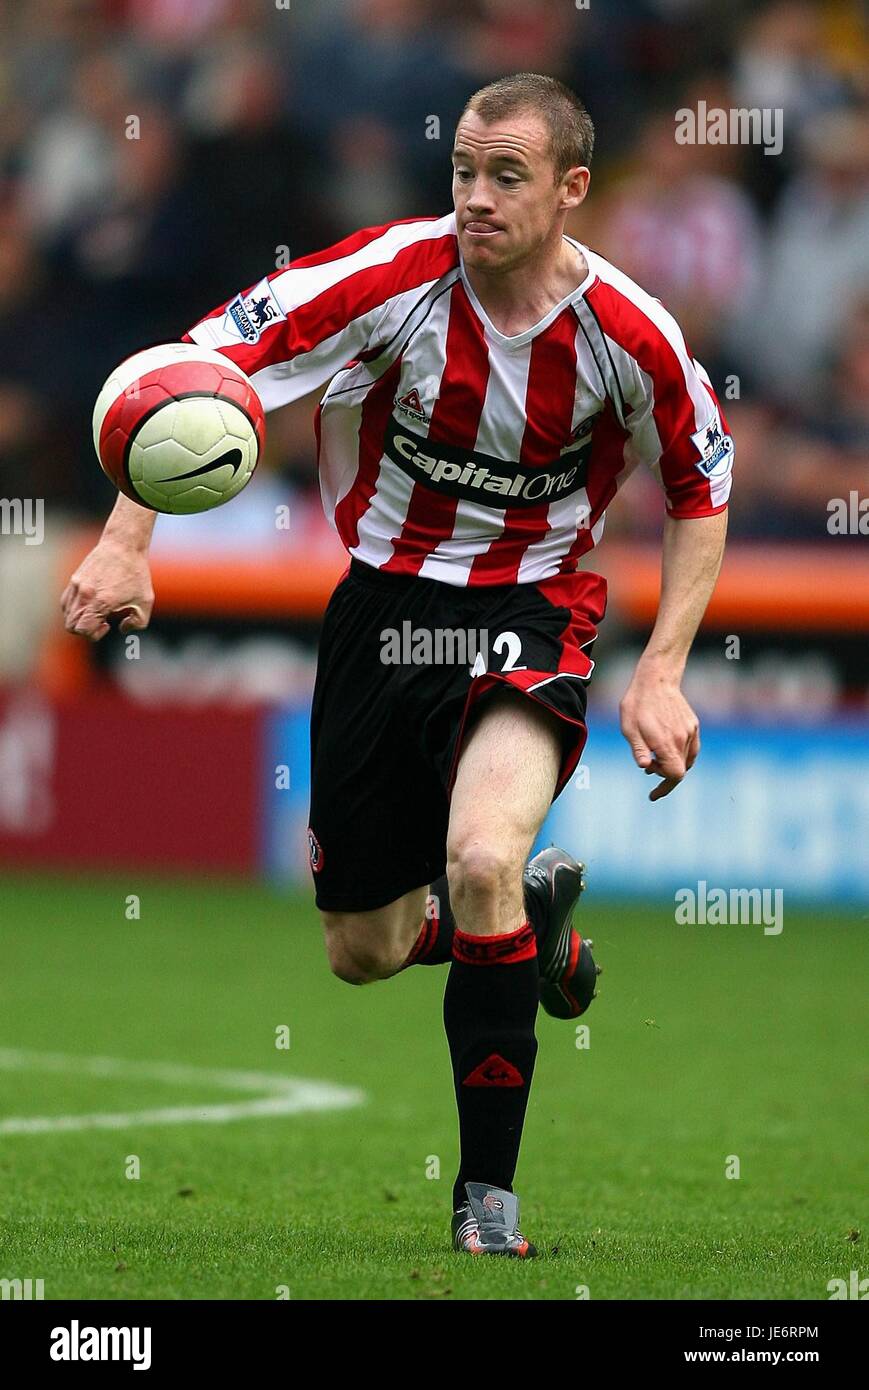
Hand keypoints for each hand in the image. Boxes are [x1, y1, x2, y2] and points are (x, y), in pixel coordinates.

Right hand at [60, 539, 153, 641]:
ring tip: (97, 611)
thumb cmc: (136, 573)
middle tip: (102, 620)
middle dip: (86, 629)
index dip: (94, 634)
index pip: (83, 630)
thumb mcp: (146, 601)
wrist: (123, 545)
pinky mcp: (74, 579)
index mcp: (100, 602)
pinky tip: (91, 603)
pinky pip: (66, 602)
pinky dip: (74, 609)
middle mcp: (84, 594)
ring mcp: (76, 586)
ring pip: (67, 614)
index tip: (107, 624)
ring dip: (80, 619)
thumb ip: (137, 623)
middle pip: (71, 626)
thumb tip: (122, 629)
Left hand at [619, 666, 699, 801]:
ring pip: (686, 760)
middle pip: (680, 771)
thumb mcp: (629, 728)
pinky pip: (691, 749)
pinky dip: (680, 755)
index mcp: (666, 742)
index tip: (653, 794)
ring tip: (653, 761)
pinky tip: (667, 751)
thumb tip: (645, 767)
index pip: (674, 775)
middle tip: (648, 773)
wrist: (657, 679)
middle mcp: (682, 739)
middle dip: (665, 778)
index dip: (664, 787)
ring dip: (671, 765)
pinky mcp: (693, 725)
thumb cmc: (638, 704)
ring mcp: (690, 732)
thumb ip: (639, 750)